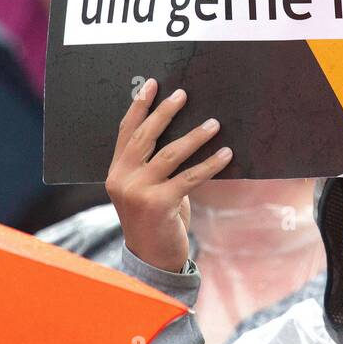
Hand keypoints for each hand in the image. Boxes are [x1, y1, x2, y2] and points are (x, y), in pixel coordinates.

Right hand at [106, 79, 232, 272]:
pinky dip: (210, 164)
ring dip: (195, 136)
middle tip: (183, 95)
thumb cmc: (156, 220)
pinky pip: (190, 177)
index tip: (152, 84)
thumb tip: (183, 133)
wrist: (152, 259)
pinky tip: (226, 153)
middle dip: (165, 113)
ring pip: (170, 154)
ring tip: (214, 123)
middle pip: (145, 137)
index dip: (138, 106)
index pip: (126, 132)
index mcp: (116, 172)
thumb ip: (153, 166)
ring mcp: (138, 192)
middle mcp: (122, 179)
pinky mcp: (159, 204)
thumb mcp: (147, 190)